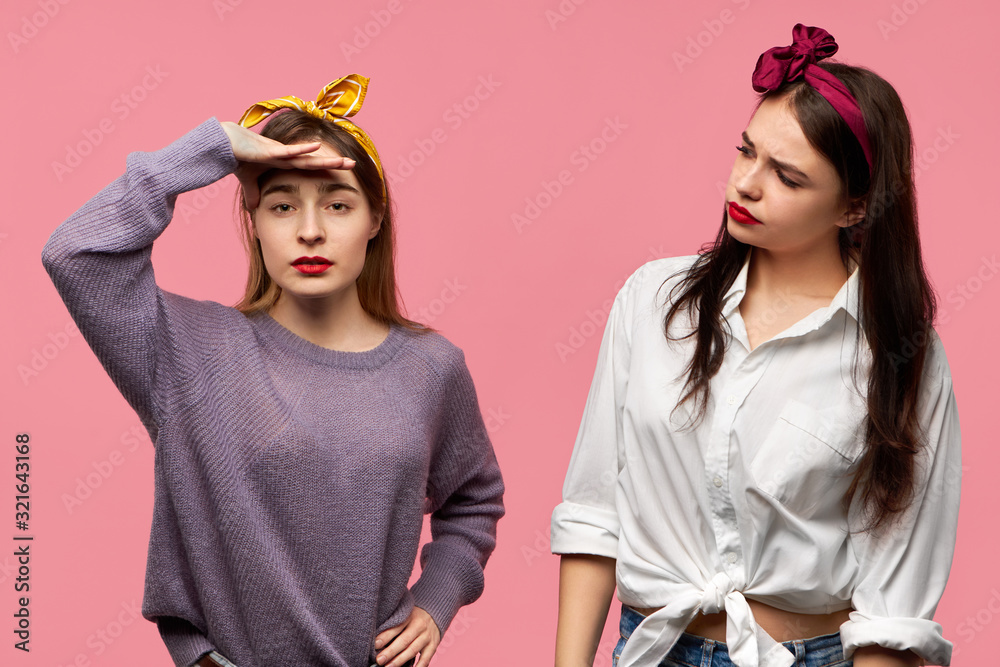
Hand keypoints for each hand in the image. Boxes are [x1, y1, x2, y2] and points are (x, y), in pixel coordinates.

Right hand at [219, 121, 355, 209]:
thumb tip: (253, 208)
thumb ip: (254, 193)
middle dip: (335, 163)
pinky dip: (302, 150)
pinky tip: (317, 147)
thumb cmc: (237, 158)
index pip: (311, 167)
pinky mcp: (270, 150)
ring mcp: (280, 152)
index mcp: (285, 163)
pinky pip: (289, 150)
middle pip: (316, 161)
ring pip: (308, 156)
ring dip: (326, 158)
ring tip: (344, 160)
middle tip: (355, 164)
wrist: (222, 144)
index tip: (344, 172)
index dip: (327, 169)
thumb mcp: (249, 181)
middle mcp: (287, 156)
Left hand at [373, 606, 440, 666]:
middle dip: (391, 651)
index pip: (397, 626)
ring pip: (413, 650)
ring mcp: (427, 636)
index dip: (386, 636)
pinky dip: (418, 666)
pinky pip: (426, 658)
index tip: (376, 644)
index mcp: (410, 616)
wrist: (435, 613)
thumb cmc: (413, 617)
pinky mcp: (433, 646)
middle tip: (379, 660)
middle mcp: (419, 626)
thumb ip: (394, 624)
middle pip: (404, 640)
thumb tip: (377, 639)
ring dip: (400, 660)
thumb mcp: (405, 614)